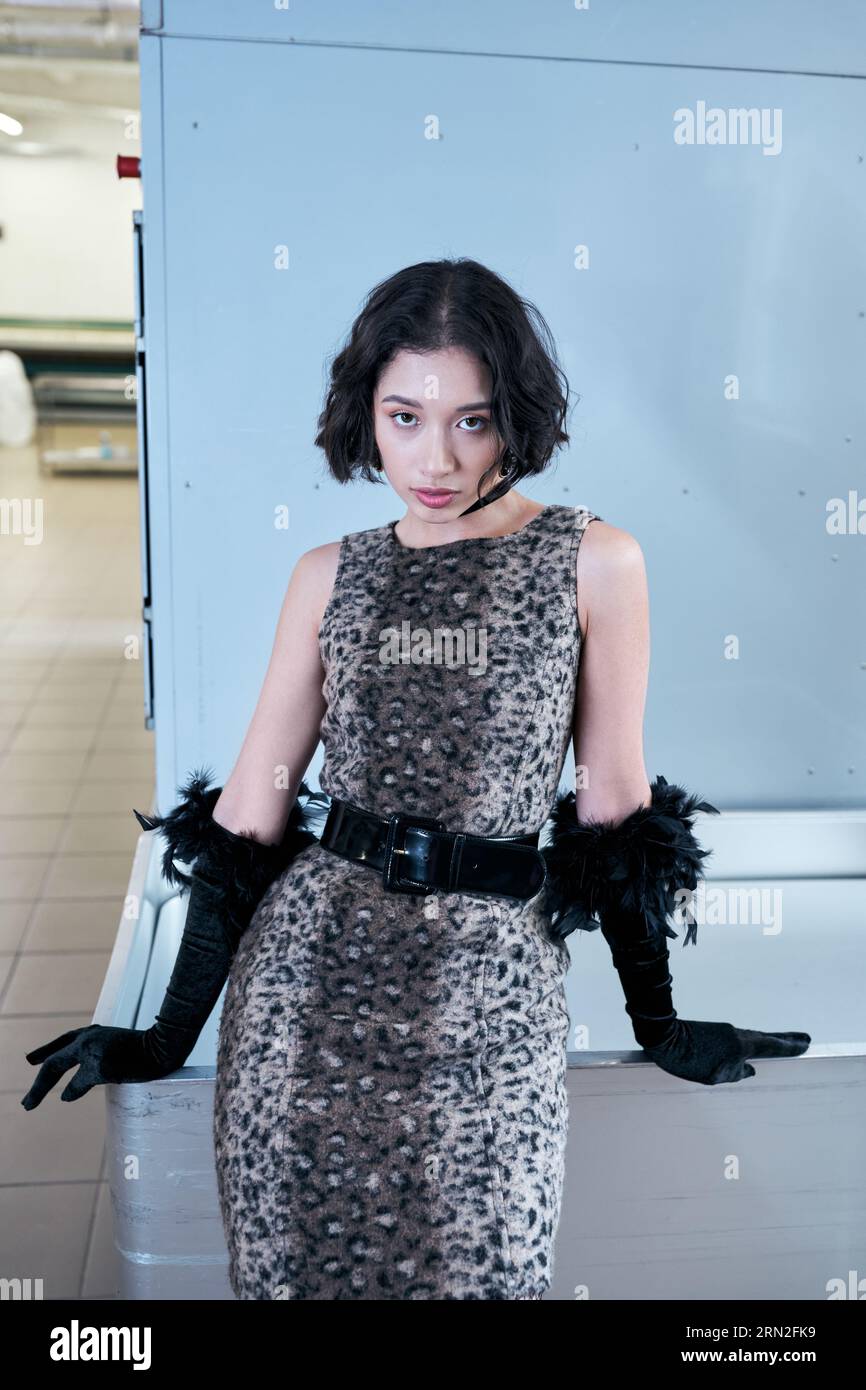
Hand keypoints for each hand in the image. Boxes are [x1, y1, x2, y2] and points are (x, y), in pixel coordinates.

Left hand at [21, 1024, 182, 1109]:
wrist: (164, 1046)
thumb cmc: (147, 1048)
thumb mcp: (117, 1044)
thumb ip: (98, 1054)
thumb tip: (76, 1083)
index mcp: (94, 1032)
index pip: (64, 1041)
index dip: (46, 1051)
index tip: (30, 1060)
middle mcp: (88, 1038)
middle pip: (54, 1060)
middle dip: (38, 1081)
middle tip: (26, 1102)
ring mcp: (91, 1051)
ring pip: (57, 1070)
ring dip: (40, 1090)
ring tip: (29, 1104)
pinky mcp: (98, 1066)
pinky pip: (78, 1084)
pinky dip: (71, 1091)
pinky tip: (65, 1097)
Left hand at [641, 1019, 810, 1085]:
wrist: (662, 1037)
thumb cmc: (686, 1059)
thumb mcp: (714, 1076)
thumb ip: (736, 1074)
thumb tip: (749, 1070)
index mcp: (739, 1045)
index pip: (771, 1046)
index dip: (789, 1046)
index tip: (806, 1043)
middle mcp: (735, 1035)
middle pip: (765, 1039)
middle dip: (786, 1040)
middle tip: (805, 1039)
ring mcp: (725, 1032)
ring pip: (752, 1039)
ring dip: (768, 1041)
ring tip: (783, 1044)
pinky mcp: (714, 1032)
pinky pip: (739, 1040)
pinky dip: (751, 1043)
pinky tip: (750, 1049)